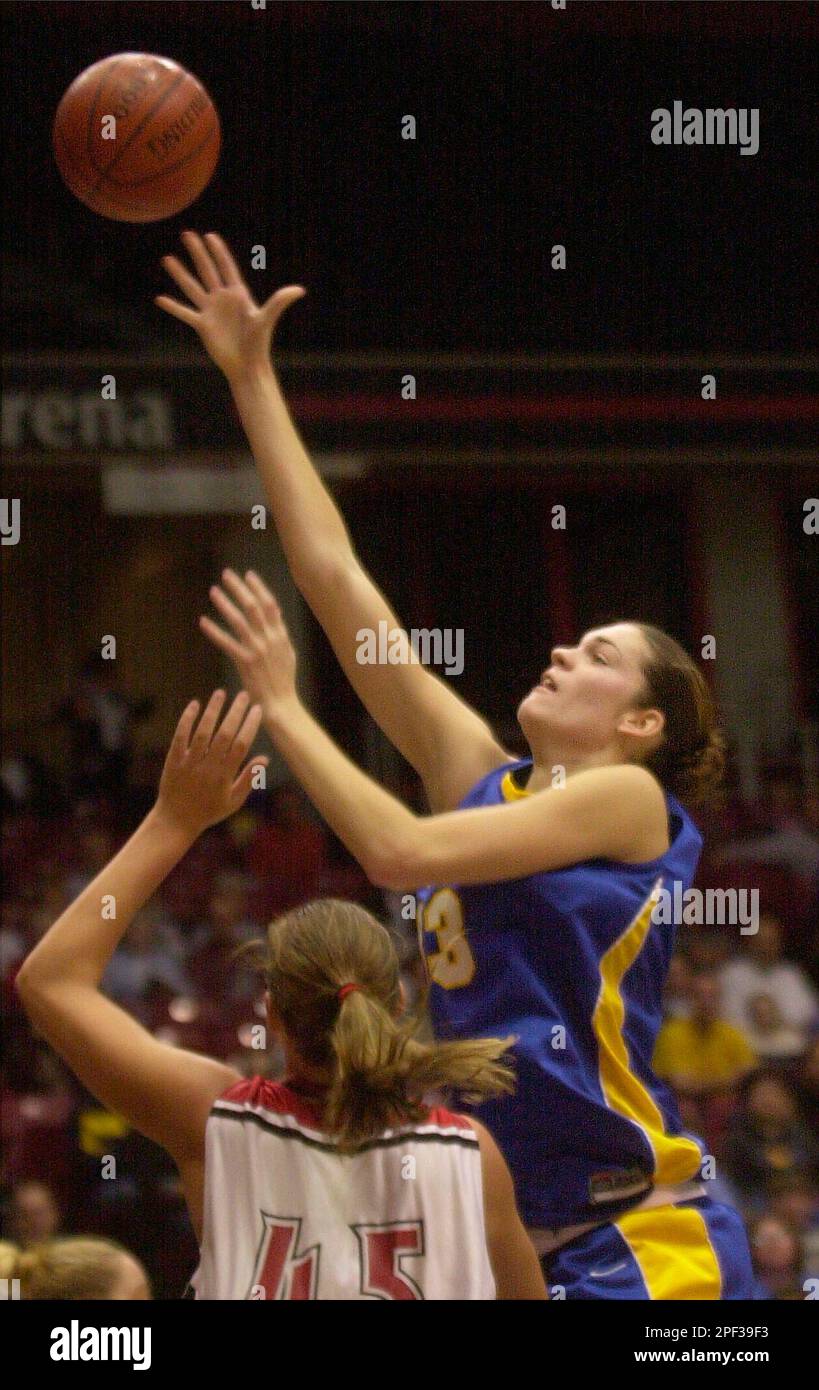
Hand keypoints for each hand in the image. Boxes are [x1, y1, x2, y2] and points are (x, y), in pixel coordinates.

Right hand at [155, 231, 305, 379]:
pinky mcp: (203, 326)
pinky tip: (159, 299)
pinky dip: (173, 307)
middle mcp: (223, 299)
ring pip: (192, 287)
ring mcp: (211, 311)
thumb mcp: (267, 319)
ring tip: (167, 259)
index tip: (209, 235)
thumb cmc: (259, 343)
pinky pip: (185, 313)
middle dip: (197, 253)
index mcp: (238, 294)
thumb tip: (300, 289)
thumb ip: (280, 302)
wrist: (247, 365)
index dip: (218, 251)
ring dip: (180, 274)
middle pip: (207, 270)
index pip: (226, 267)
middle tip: (186, 234)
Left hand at [155, 690, 268, 834]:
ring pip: (203, 732)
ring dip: (213, 711)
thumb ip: (249, 779)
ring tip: (221, 693)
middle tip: (244, 694)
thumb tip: (265, 758)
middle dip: (235, 712)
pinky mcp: (173, 760)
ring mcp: (189, 763)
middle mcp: (208, 768)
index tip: (257, 709)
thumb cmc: (209, 811)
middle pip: (224, 734)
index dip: (250, 725)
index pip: (241, 745)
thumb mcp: (234, 801)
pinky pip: (180, 737)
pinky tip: (195, 704)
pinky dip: (187, 720)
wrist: (176, 821)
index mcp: (225, 776)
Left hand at [200, 569, 298, 716]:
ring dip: (225, 603)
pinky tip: (203, 621)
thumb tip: (274, 615)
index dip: (258, 587)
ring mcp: (257, 650)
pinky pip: (226, 642)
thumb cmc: (283, 680)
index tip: (247, 574)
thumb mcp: (287, 653)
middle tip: (226, 574)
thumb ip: (279, 633)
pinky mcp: (245, 662)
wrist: (281, 704)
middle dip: (239, 588)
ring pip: (239, 620)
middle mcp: (270, 639)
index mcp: (281, 635)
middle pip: (253, 606)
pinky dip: (214, 631)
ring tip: (213, 591)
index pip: (270, 604)